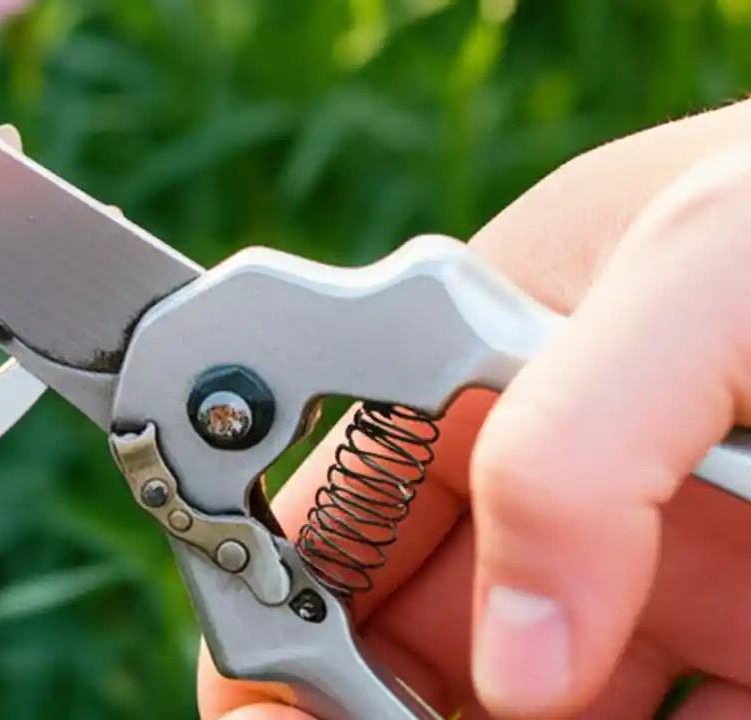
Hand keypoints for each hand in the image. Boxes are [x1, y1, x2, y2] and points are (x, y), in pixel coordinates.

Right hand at [199, 99, 750, 717]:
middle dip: (382, 698)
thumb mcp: (715, 259)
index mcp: (496, 356)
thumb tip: (512, 661)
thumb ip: (573, 434)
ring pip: (538, 688)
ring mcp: (673, 550)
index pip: (345, 503)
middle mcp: (571, 463)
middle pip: (426, 622)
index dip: (294, 609)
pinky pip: (669, 711)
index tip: (286, 699)